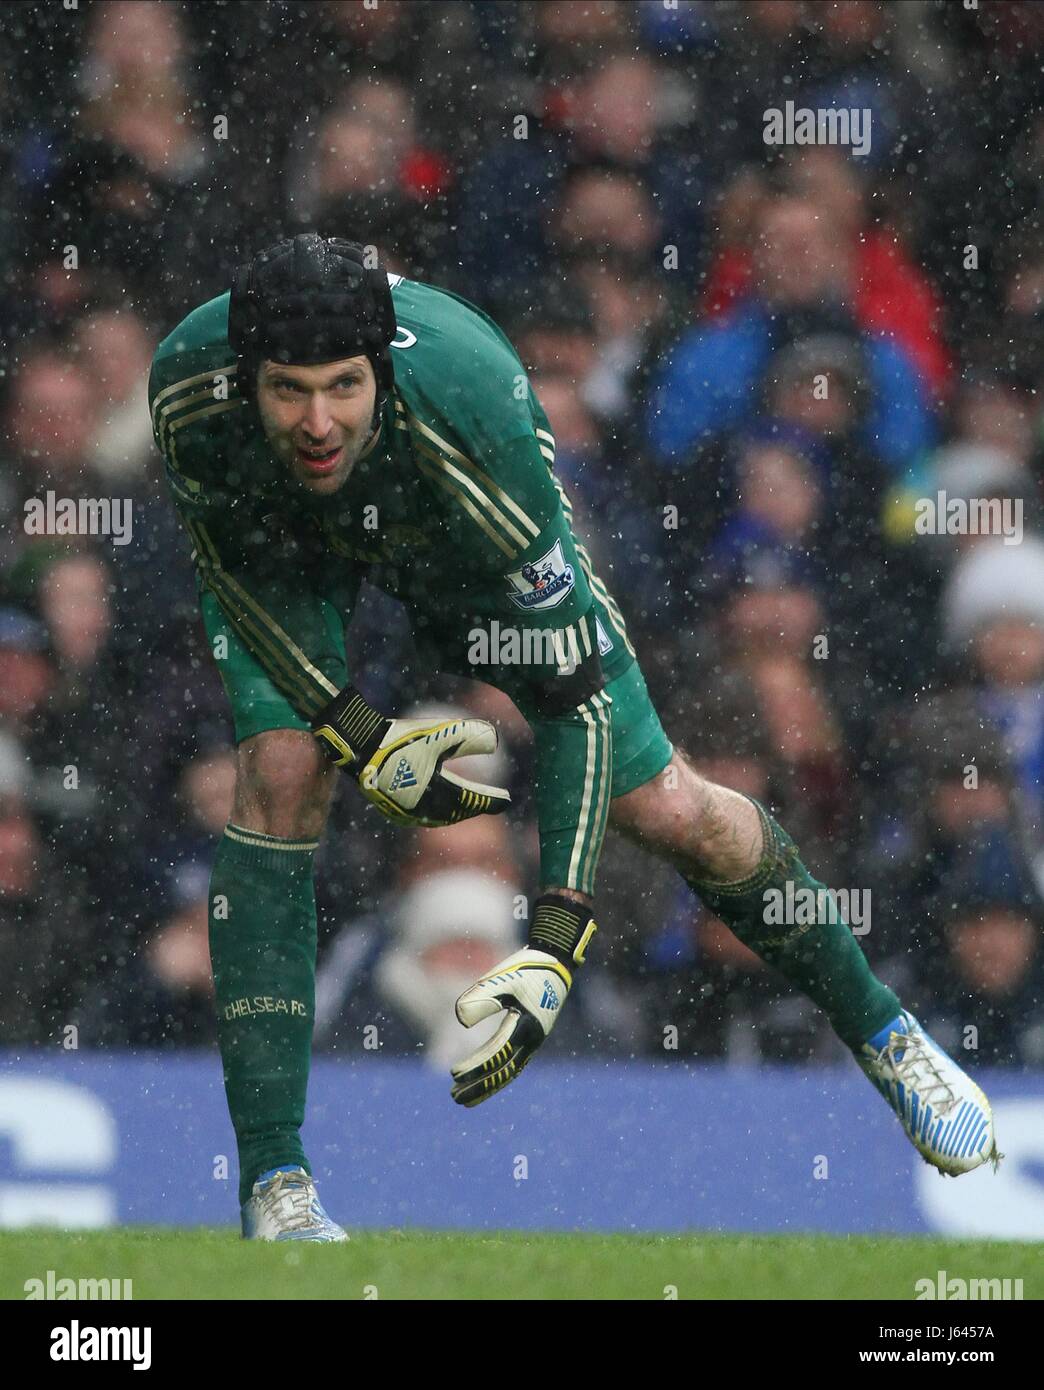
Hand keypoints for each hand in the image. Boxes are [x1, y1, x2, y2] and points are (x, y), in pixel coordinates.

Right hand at [359, 716, 510, 826]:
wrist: (357, 747)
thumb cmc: (400, 739)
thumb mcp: (439, 733)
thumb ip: (469, 736)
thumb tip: (494, 743)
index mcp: (437, 794)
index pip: (472, 800)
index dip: (491, 801)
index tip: (507, 801)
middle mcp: (423, 809)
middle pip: (456, 812)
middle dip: (474, 806)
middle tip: (490, 803)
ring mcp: (405, 812)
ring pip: (439, 817)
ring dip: (456, 811)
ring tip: (466, 804)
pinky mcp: (392, 809)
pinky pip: (422, 815)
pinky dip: (436, 811)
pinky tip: (435, 805)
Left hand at [450, 947, 571, 1105]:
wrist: (557, 961)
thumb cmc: (528, 968)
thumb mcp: (504, 977)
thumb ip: (482, 997)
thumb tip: (461, 1022)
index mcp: (525, 1027)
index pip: (496, 1055)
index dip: (475, 1067)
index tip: (454, 1074)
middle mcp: (532, 1039)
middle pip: (503, 1072)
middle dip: (479, 1086)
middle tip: (455, 1098)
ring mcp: (534, 1040)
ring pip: (509, 1071)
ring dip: (488, 1086)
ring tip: (466, 1099)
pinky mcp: (533, 1036)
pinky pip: (514, 1063)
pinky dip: (499, 1075)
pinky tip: (486, 1080)